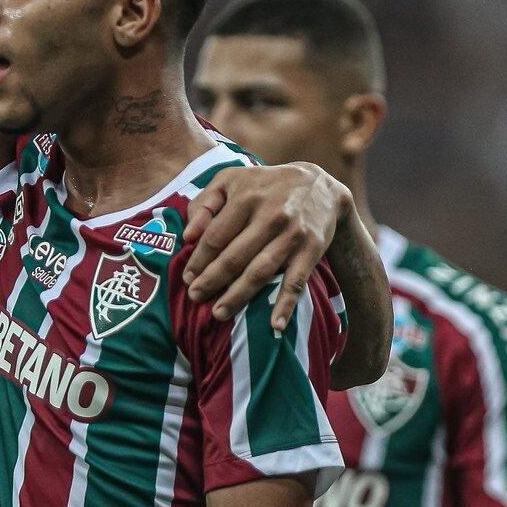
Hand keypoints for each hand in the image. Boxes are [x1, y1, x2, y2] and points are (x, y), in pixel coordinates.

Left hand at [181, 161, 349, 329]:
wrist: (320, 185)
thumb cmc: (264, 186)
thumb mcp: (232, 181)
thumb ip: (205, 203)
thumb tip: (188, 235)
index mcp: (247, 197)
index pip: (216, 235)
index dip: (199, 259)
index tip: (186, 277)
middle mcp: (270, 215)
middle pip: (235, 256)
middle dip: (212, 280)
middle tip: (195, 297)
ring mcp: (292, 234)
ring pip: (261, 271)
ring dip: (239, 296)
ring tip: (219, 313)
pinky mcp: (311, 249)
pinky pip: (296, 281)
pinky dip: (286, 305)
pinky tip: (275, 326)